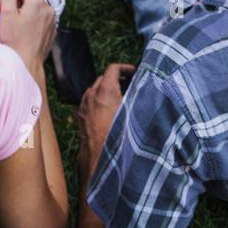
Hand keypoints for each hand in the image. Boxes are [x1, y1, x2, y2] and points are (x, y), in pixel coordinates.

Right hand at [0, 0, 56, 73]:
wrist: (26, 64)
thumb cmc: (15, 42)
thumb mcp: (7, 13)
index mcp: (38, 2)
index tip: (0, 8)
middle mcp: (48, 9)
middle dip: (15, 3)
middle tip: (6, 18)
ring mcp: (52, 20)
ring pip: (34, 8)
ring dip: (23, 12)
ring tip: (14, 26)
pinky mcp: (51, 31)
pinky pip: (40, 19)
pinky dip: (31, 22)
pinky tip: (23, 32)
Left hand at [76, 63, 134, 185]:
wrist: (99, 159)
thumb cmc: (119, 138)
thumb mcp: (134, 114)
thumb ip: (139, 99)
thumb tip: (148, 93)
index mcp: (105, 91)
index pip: (113, 69)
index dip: (125, 68)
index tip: (134, 72)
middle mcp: (91, 96)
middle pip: (103, 79)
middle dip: (116, 79)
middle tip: (130, 86)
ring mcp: (83, 106)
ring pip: (94, 91)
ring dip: (106, 91)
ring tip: (120, 99)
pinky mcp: (79, 117)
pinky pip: (88, 103)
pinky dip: (97, 102)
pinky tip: (108, 112)